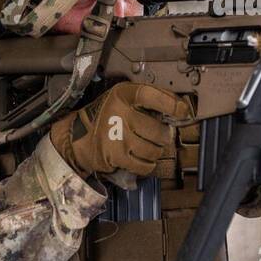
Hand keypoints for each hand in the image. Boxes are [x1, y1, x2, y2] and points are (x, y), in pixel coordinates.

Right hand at [49, 83, 192, 179]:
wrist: (77, 136)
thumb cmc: (107, 114)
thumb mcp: (124, 97)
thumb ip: (151, 97)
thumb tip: (181, 105)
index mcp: (123, 95)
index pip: (152, 96)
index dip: (172, 104)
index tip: (184, 111)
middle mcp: (120, 114)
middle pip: (158, 130)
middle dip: (163, 136)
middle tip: (158, 135)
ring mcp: (117, 137)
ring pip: (153, 150)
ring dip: (155, 151)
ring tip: (149, 147)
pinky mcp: (115, 157)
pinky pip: (144, 165)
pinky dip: (148, 164)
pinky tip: (143, 158)